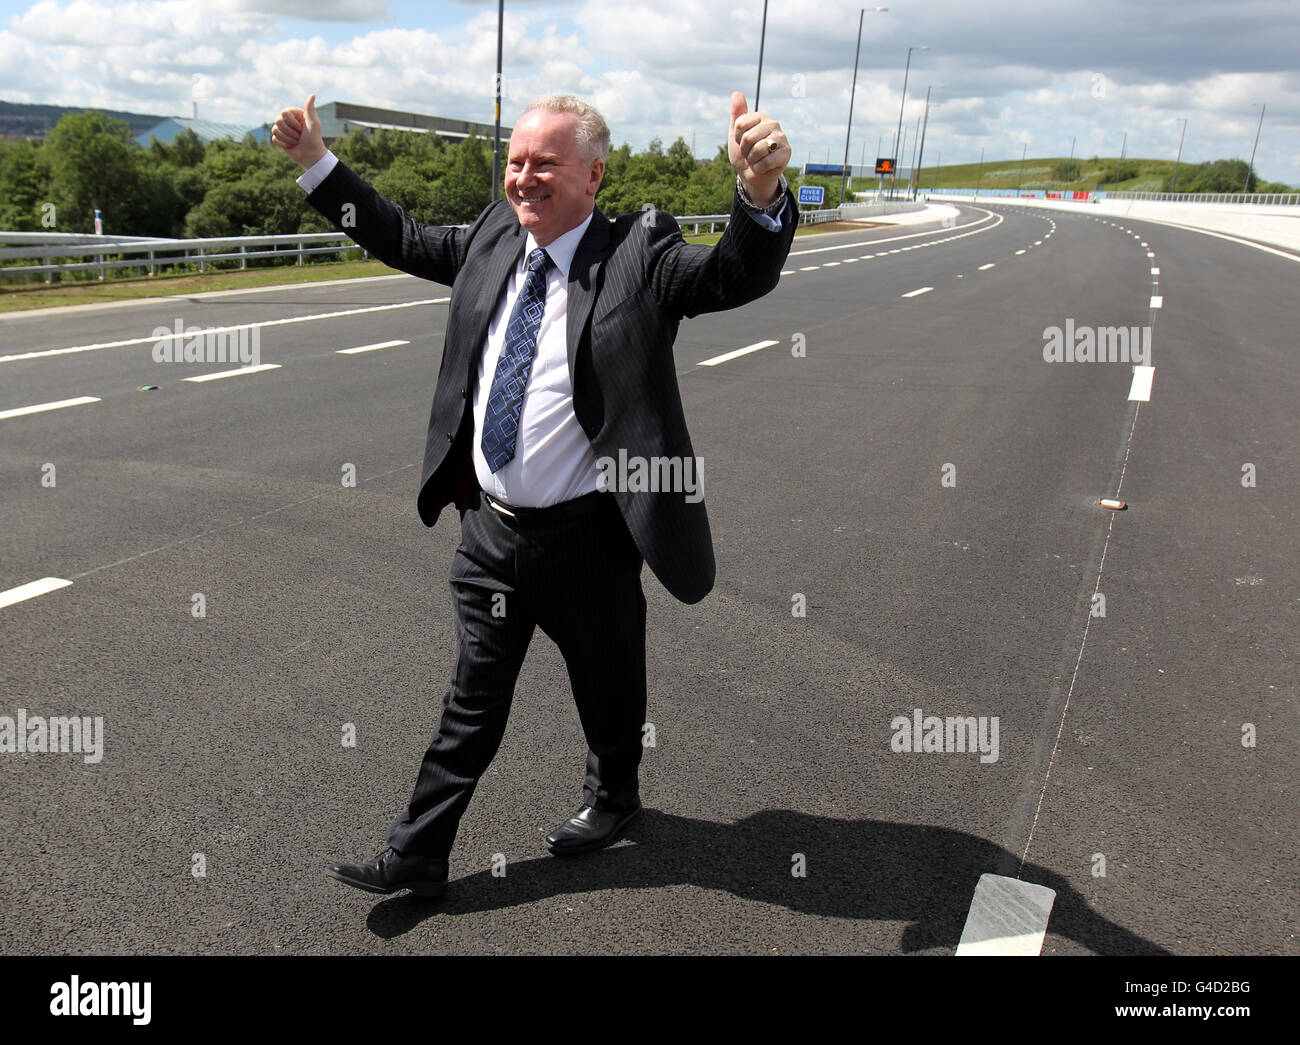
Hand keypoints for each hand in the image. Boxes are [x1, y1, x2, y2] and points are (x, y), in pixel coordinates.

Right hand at [271, 93, 326, 170]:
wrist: (312, 156)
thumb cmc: (314, 138)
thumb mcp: (313, 123)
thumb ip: (310, 109)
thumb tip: (313, 94)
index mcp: (295, 114)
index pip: (283, 113)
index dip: (291, 122)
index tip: (301, 128)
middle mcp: (288, 120)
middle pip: (277, 121)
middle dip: (289, 131)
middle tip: (299, 136)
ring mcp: (283, 130)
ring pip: (275, 130)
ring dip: (287, 138)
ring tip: (296, 141)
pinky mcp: (280, 140)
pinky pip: (274, 139)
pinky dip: (283, 144)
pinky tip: (291, 146)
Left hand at [728, 91, 788, 207]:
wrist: (752, 175)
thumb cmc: (744, 154)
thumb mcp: (735, 134)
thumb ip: (736, 115)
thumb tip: (736, 93)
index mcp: (760, 117)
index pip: (740, 124)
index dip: (737, 138)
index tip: (742, 142)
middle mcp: (773, 124)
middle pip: (748, 137)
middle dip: (745, 150)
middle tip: (750, 153)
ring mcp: (781, 137)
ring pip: (758, 149)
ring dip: (752, 160)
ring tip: (756, 159)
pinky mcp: (787, 152)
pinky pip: (766, 161)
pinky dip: (759, 168)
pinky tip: (763, 167)